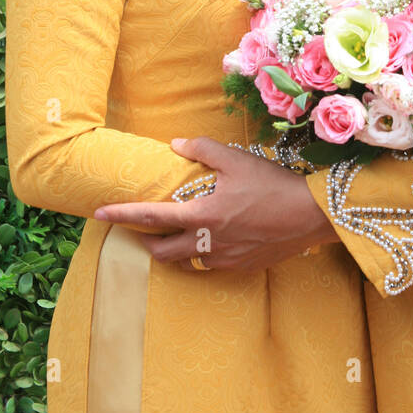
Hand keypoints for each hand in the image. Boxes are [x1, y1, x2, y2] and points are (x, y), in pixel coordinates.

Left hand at [93, 137, 338, 271]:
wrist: (313, 216)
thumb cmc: (274, 185)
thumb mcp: (237, 160)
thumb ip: (202, 150)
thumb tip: (176, 144)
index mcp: (203, 216)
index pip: (152, 218)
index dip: (123, 216)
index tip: (100, 215)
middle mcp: (208, 243)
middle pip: (162, 252)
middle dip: (145, 242)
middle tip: (139, 229)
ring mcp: (225, 260)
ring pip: (186, 263)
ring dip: (173, 251)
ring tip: (174, 236)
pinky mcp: (241, 268)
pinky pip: (210, 266)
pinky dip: (200, 255)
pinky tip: (209, 241)